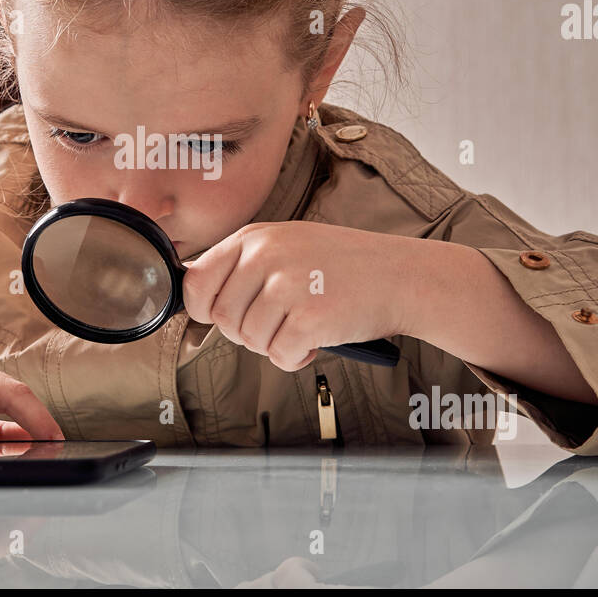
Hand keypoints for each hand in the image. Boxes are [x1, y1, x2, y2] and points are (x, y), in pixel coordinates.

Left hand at [181, 221, 421, 371]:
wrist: (401, 276)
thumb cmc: (344, 265)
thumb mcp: (287, 244)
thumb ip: (244, 265)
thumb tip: (197, 294)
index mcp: (255, 238)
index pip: (196, 280)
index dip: (203, 308)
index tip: (221, 316)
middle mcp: (266, 257)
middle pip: (223, 318)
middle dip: (246, 332)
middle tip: (279, 323)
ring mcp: (288, 286)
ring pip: (249, 341)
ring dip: (274, 345)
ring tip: (303, 325)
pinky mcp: (309, 318)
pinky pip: (279, 356)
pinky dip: (295, 358)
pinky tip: (315, 340)